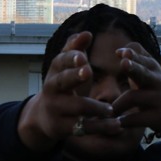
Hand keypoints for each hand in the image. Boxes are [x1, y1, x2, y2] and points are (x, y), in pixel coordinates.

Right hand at [18, 32, 118, 151]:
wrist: (44, 117)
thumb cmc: (63, 86)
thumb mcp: (67, 68)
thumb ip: (76, 50)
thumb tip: (87, 33)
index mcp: (55, 71)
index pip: (60, 61)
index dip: (70, 58)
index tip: (83, 55)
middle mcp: (51, 89)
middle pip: (62, 82)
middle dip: (75, 77)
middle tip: (89, 72)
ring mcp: (55, 108)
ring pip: (76, 107)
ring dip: (96, 108)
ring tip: (112, 110)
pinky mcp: (61, 128)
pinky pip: (82, 128)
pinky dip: (100, 127)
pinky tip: (116, 126)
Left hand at [111, 43, 160, 148]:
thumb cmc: (155, 88)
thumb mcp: (150, 72)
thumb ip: (137, 59)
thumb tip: (119, 51)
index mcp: (152, 69)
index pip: (142, 59)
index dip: (133, 55)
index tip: (123, 53)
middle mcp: (157, 81)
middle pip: (144, 73)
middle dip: (133, 67)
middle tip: (124, 63)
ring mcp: (159, 99)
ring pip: (133, 97)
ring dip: (117, 105)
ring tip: (107, 112)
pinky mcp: (160, 117)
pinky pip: (137, 118)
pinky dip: (124, 120)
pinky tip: (117, 122)